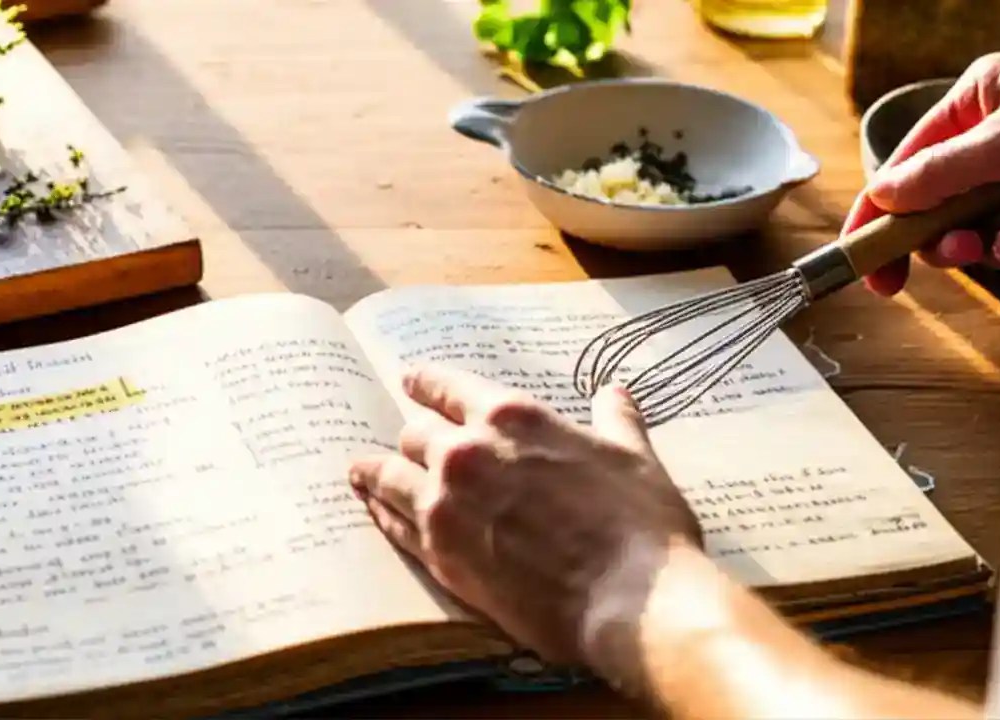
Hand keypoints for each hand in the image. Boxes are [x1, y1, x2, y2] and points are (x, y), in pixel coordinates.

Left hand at [347, 365, 701, 678]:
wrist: (630, 600)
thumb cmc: (640, 524)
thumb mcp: (633, 457)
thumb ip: (616, 420)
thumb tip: (613, 392)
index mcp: (512, 416)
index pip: (450, 387)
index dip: (426, 383)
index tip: (410, 381)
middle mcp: (467, 453)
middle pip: (417, 434)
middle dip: (415, 436)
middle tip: (409, 442)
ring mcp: (447, 506)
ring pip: (390, 477)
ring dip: (375, 472)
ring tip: (359, 471)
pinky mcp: (440, 557)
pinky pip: (395, 526)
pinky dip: (383, 515)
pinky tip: (376, 511)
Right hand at [844, 52, 999, 295]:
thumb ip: (939, 173)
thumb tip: (882, 196)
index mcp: (978, 100)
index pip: (906, 161)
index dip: (875, 211)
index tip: (859, 258)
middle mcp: (995, 132)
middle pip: (933, 198)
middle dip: (931, 235)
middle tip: (933, 265)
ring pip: (970, 221)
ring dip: (971, 244)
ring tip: (985, 252)